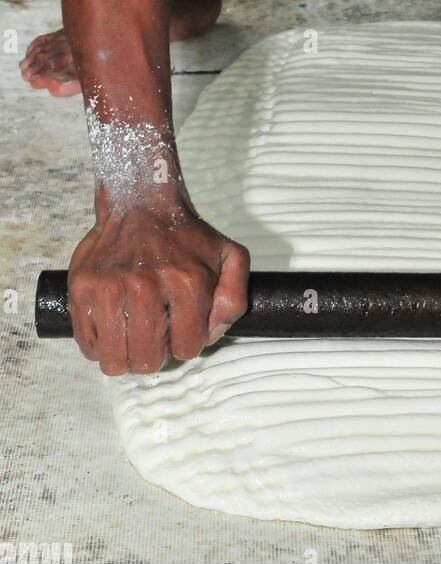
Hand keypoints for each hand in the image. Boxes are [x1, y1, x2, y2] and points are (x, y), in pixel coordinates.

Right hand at [68, 201, 248, 374]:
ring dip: (124, 355)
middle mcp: (147, 286)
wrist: (141, 203)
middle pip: (147, 360)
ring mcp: (110, 286)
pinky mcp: (82, 287)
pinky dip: (99, 344)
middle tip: (154, 335)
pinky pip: (87, 344)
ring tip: (131, 334)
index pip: (186, 350)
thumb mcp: (229, 256)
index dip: (185, 344)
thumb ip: (234, 297)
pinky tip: (112, 324)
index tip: (180, 328)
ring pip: (114, 360)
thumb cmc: (184, 236)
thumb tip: (212, 332)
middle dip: (154, 355)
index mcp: (187, 283)